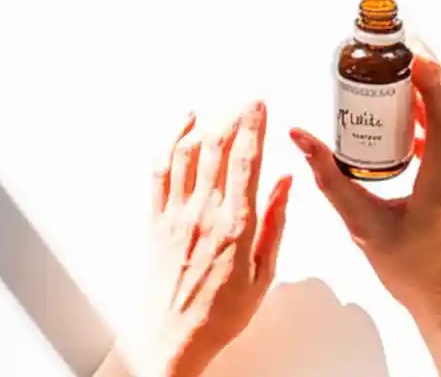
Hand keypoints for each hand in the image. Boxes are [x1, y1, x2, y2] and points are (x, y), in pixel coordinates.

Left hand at [100, 102, 292, 376]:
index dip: (253, 127)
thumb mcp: (264, 274)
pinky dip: (169, 145)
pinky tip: (180, 130)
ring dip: (202, 126)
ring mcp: (176, 215)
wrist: (173, 337)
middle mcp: (203, 215)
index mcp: (235, 227)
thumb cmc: (221, 313)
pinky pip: (159, 172)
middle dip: (232, 118)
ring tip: (216, 112)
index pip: (245, 163)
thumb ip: (275, 223)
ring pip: (186, 154)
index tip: (260, 106)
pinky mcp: (156, 222)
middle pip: (215, 149)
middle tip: (245, 103)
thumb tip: (284, 183)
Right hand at [290, 54, 440, 376]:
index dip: (428, 73)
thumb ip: (331, 181)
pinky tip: (414, 116)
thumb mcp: (365, 228)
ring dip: (435, 91)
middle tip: (396, 47)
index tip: (407, 47)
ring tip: (401, 71)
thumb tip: (302, 139)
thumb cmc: (416, 276)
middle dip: (428, 69)